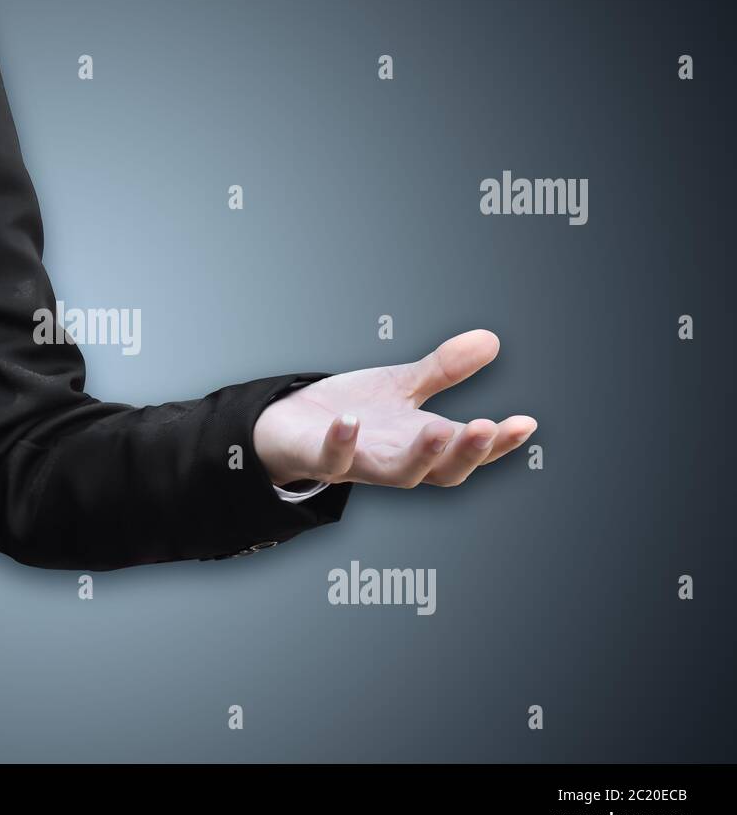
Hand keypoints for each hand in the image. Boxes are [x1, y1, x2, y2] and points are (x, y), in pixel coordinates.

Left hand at [253, 329, 535, 488]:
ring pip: (397, 474)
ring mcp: (359, 463)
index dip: (498, 443)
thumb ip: (444, 369)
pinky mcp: (317, 459)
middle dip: (465, 452)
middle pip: (441, 472)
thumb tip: (491, 340)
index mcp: (421, 444)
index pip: (468, 451)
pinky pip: (331, 461)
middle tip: (487, 427)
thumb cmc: (353, 412)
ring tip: (439, 428)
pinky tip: (350, 422)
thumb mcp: (402, 386)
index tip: (525, 423)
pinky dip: (342, 444)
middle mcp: (396, 459)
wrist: (290, 425)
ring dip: (419, 455)